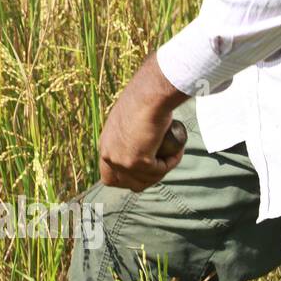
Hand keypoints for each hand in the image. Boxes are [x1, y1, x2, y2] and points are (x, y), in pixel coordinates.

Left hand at [99, 54, 189, 191]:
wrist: (149, 96)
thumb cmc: (143, 103)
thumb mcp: (129, 123)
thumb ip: (129, 138)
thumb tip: (142, 148)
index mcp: (104, 147)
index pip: (110, 178)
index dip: (129, 179)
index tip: (146, 171)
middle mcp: (108, 157)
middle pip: (128, 184)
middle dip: (147, 179)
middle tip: (163, 165)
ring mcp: (122, 161)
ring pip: (147, 181)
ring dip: (163, 170)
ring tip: (172, 151)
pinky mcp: (138, 162)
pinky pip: (161, 171)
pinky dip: (171, 162)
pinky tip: (176, 150)